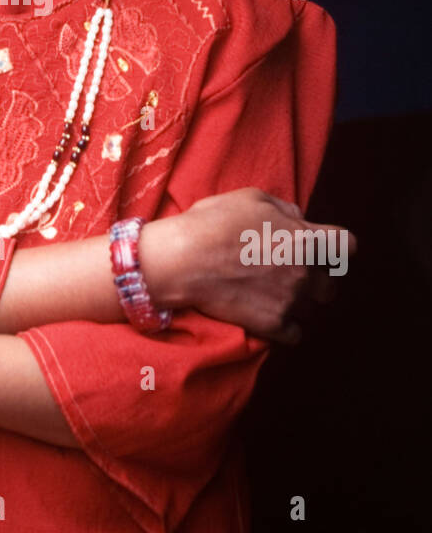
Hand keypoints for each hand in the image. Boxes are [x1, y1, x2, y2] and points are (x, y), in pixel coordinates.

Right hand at [139, 187, 356, 344]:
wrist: (184, 259)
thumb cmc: (214, 223)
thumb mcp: (251, 198)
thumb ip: (284, 208)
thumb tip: (299, 218)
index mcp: (306, 239)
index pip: (348, 246)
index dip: (337, 248)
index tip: (323, 250)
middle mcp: (305, 273)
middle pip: (331, 285)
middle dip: (315, 280)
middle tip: (290, 275)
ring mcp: (291, 301)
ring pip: (313, 310)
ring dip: (299, 304)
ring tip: (274, 296)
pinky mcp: (274, 325)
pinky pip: (296, 334)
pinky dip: (286, 328)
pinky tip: (268, 316)